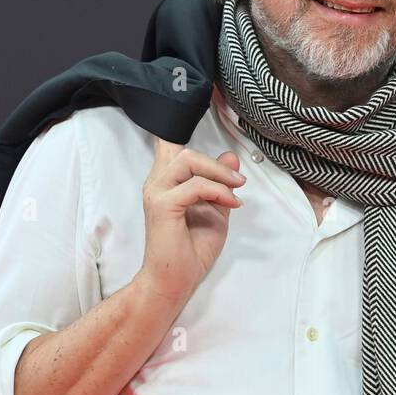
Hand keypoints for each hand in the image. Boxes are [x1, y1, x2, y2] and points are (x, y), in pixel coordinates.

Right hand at [138, 139, 245, 302]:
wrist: (175, 281)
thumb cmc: (191, 250)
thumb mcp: (215, 211)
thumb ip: (221, 185)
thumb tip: (231, 157)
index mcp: (166, 183)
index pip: (166, 145)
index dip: (177, 131)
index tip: (199, 114)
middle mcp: (157, 184)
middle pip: (185, 151)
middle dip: (217, 164)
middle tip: (239, 182)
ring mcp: (157, 193)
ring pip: (188, 161)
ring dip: (219, 174)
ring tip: (236, 191)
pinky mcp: (162, 206)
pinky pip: (196, 186)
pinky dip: (219, 191)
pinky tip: (231, 203)